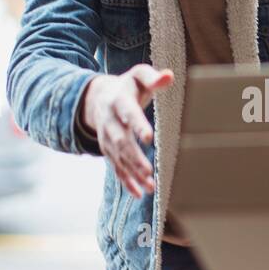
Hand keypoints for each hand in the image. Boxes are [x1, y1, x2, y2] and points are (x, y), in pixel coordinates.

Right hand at [82, 64, 173, 197]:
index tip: (149, 138)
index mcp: (118, 101)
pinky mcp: (108, 150)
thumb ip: (153, 77)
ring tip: (150, 187)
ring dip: (133, 173)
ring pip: (118, 158)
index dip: (137, 125)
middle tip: (148, 171)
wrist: (99, 96)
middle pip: (120, 141)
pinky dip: (126, 181)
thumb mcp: (139, 75)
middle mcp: (109, 121)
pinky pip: (115, 167)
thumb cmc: (129, 86)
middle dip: (134, 157)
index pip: (128, 114)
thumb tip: (169, 76)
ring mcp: (106, 137)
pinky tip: (139, 194)